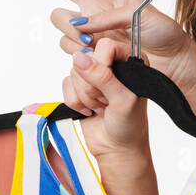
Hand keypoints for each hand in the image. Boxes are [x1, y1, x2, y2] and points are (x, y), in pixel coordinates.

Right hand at [12, 0, 193, 112]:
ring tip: (97, 43)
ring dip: (73, 32)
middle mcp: (94, 5)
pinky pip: (68, 48)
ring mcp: (88, 28)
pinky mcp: (86, 49)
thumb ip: (109, 16)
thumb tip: (80, 25)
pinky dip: (79, 52)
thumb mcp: (142, 15)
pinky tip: (97, 55)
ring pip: (60, 22)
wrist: (170, 63)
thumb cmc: (163, 33)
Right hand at [68, 37, 149, 160]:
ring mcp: (94, 75)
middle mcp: (113, 64)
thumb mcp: (121, 100)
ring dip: (84, 96)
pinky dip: (74, 101)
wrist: (117, 149)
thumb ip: (102, 77)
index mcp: (131, 60)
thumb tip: (79, 56)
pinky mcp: (79, 87)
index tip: (107, 85)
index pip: (105, 45)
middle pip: (86, 59)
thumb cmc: (129, 125)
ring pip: (73, 71)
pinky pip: (65, 83)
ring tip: (102, 107)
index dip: (101, 65)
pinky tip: (90, 111)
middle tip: (107, 101)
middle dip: (92, 87)